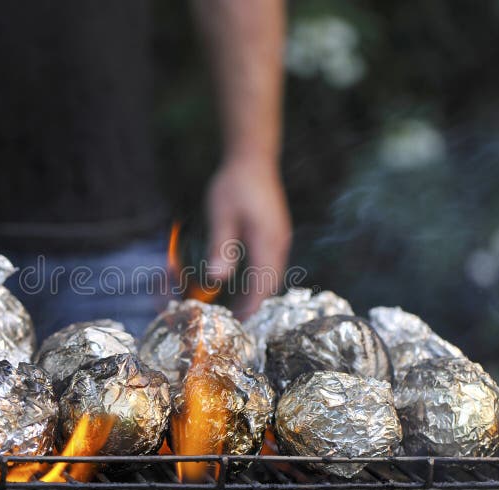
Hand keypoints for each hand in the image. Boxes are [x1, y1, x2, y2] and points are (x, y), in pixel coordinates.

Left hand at [206, 154, 291, 317]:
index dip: (250, 306)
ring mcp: (281, 238)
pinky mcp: (277, 233)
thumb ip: (221, 247)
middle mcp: (279, 242)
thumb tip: (217, 279)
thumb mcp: (221, 215)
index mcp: (267, 241)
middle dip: (255, 303)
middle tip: (234, 319)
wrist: (253, 158)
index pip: (262, 284)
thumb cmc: (234, 184)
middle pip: (271, 283)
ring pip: (274, 275)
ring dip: (259, 292)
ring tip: (239, 306)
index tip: (238, 322)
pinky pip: (272, 264)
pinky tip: (245, 283)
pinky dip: (261, 278)